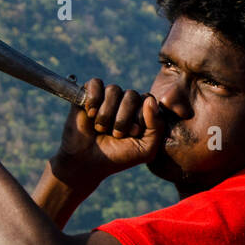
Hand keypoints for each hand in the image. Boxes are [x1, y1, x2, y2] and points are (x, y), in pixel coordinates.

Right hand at [51, 77, 167, 188]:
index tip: (133, 134)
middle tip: (116, 134)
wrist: (88, 161)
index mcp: (142, 113)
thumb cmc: (119, 156)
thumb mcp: (146, 149)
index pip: (148, 100)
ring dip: (106, 113)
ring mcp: (107, 98)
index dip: (141, 116)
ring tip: (100, 129)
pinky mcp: (88, 94)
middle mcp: (126, 103)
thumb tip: (150, 100)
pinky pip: (96, 83)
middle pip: (132, 95)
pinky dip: (94, 99)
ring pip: (114, 90)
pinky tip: (90, 114)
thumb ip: (156, 126)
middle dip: (123, 118)